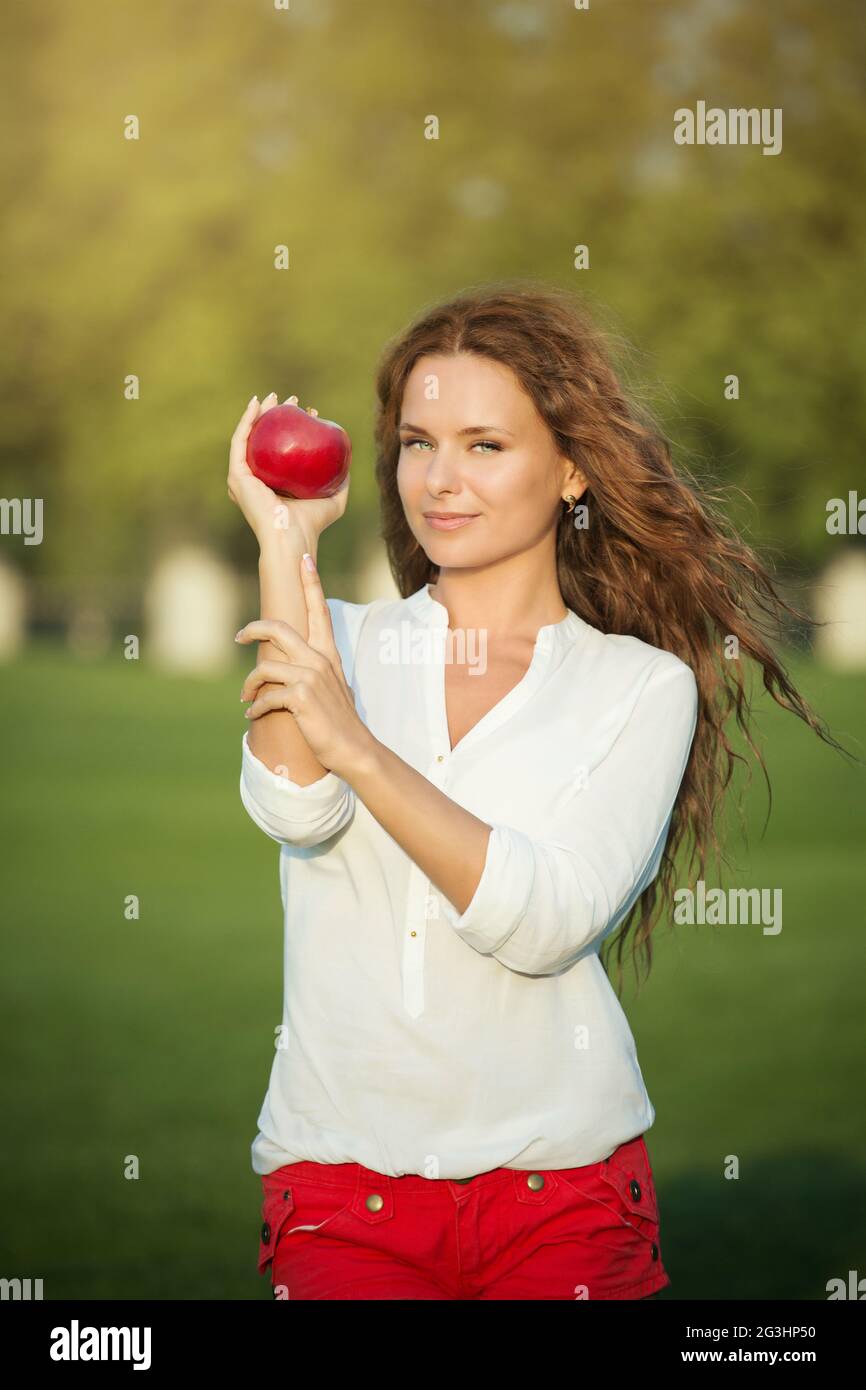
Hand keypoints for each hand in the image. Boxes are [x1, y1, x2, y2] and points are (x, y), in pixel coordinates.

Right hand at [227, 391, 348, 550]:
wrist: (292, 538)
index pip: (281, 451)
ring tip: (275, 398)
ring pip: (250, 437)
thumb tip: (348, 461)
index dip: (293, 428)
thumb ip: (341, 482)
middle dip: (276, 416)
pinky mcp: (236, 475)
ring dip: (260, 414)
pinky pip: (240, 441)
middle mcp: (254, 480)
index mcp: (272, 485)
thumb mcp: (334, 500)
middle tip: (293, 401)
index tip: (310, 413)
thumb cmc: (312, 524)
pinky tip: (257, 403)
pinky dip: (246, 420)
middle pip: (264, 440)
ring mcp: (242, 477)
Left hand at [236, 554, 373, 780]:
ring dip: (250, 686)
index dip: (311, 583)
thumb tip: (288, 666)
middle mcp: (320, 660)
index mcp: (328, 653)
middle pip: (279, 629)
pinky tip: (253, 716)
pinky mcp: (301, 698)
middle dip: (253, 629)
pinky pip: (267, 697)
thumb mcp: (332, 687)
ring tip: (246, 698)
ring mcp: (311, 678)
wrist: (355, 749)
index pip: (319, 611)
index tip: (304, 557)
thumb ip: (314, 670)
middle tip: (238, 637)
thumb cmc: (340, 720)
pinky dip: (256, 708)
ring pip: (265, 667)